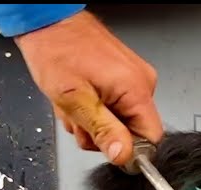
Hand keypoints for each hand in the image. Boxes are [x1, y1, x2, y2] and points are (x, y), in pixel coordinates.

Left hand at [11, 10, 162, 165]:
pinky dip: (96, 106)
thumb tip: (123, 156)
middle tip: (78, 117)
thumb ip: (102, 130)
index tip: (106, 146)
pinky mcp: (124, 76)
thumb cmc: (56, 51)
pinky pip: (116, 105)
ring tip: (74, 103)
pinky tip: (80, 95)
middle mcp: (142, 83)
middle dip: (102, 132)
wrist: (48, 22)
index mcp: (136, 89)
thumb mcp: (75, 100)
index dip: (129, 149)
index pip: (151, 138)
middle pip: (133, 131)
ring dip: (94, 120)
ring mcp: (134, 78)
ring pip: (121, 120)